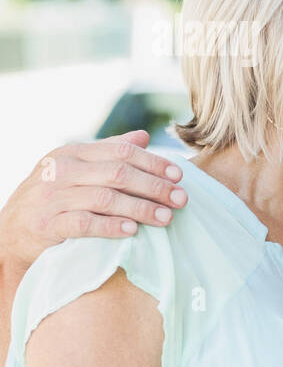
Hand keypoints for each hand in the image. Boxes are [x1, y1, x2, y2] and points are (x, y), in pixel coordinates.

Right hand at [0, 131, 187, 268]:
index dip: (154, 163)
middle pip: (118, 174)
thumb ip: (108, 153)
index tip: (179, 176)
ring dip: (140, 208)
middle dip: (155, 187)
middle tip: (181, 200)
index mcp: (72, 153)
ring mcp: (52, 197)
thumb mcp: (76, 169)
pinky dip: (111, 226)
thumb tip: (144, 136)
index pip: (121, 152)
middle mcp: (61, 170)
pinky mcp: (47, 224)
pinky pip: (84, 223)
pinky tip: (132, 230)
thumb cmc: (53, 197)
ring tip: (166, 218)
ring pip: (105, 199)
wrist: (10, 231)